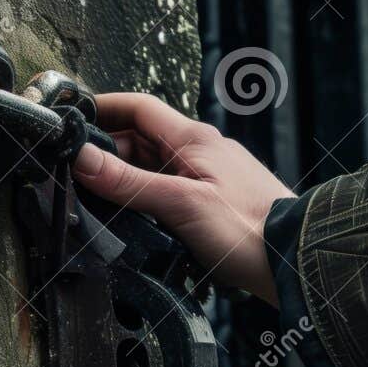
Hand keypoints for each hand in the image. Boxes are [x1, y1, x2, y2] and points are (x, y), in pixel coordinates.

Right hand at [72, 93, 295, 305]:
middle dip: (106, 154)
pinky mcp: (213, 200)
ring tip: (98, 202)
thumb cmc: (248, 230)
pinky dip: (146, 198)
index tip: (71, 119)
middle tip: (76, 176)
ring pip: (153, 167)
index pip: (138, 107)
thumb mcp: (179, 204)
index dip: (102, 108)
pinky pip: (169, 189)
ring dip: (125, 181)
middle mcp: (201, 151)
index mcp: (193, 139)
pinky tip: (134, 221)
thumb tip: (83, 159)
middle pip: (140, 140)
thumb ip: (129, 182)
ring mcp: (208, 175)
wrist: (295, 259)